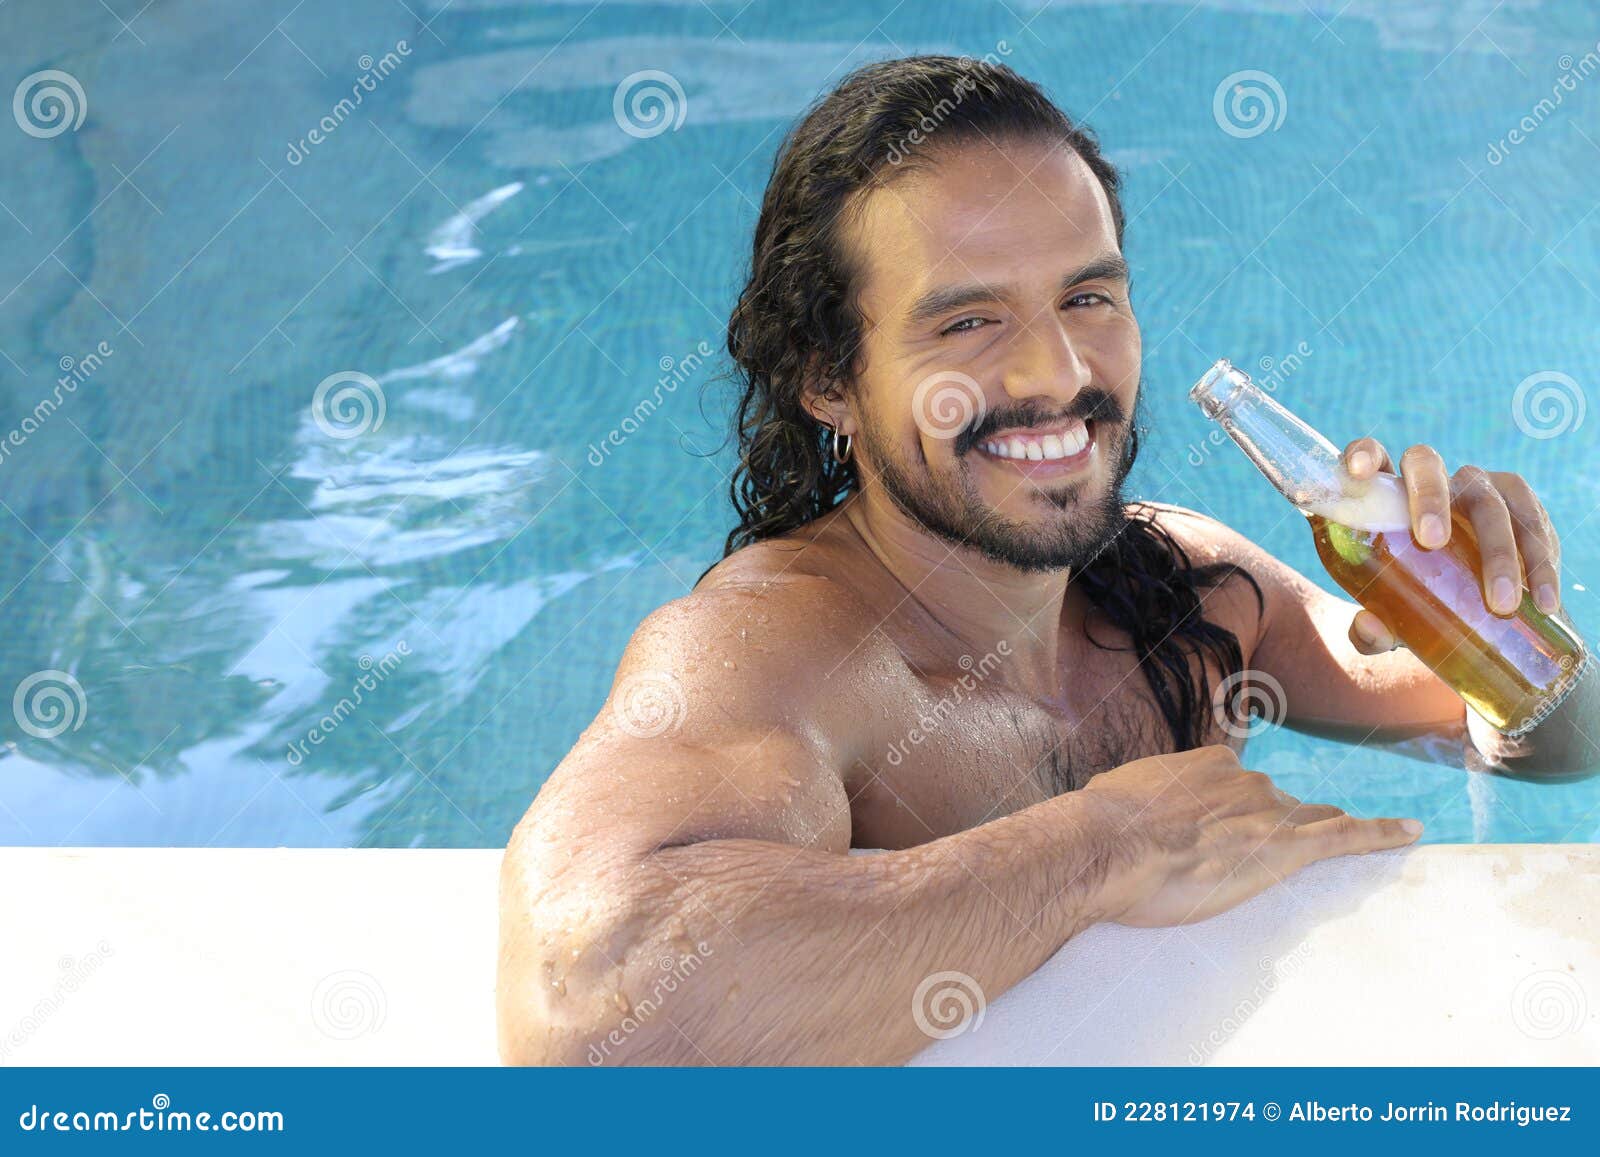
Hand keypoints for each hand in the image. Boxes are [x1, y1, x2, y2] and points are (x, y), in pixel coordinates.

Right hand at [1081, 745, 1420, 926]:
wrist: (1109, 846)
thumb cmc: (1101, 830)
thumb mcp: (1114, 802)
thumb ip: (1132, 804)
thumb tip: (1112, 814)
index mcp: (1203, 767)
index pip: (1235, 783)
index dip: (1234, 807)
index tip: (1226, 823)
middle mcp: (1243, 780)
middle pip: (1277, 803)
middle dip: (1275, 823)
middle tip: (1252, 856)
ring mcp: (1268, 810)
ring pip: (1313, 819)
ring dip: (1322, 831)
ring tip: (1347, 840)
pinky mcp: (1288, 846)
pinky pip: (1347, 835)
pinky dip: (1382, 833)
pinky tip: (1411, 832)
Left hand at [1341, 436, 1562, 654]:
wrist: (1479, 613)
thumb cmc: (1418, 605)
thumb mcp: (1391, 621)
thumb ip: (1371, 632)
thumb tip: (1369, 626)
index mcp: (1389, 496)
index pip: (1370, 456)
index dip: (1362, 454)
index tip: (1358, 472)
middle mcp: (1433, 481)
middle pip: (1428, 464)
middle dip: (1430, 498)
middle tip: (1431, 542)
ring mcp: (1479, 488)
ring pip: (1489, 499)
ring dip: (1499, 550)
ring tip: (1502, 603)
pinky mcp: (1522, 505)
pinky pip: (1534, 522)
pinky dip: (1541, 564)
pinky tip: (1543, 600)